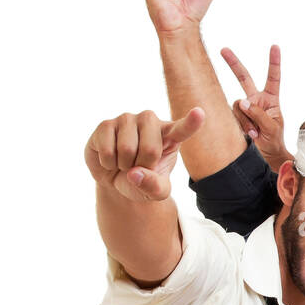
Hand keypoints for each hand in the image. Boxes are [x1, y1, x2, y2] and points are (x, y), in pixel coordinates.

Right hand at [84, 108, 204, 201]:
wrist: (115, 178)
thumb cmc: (142, 181)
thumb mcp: (156, 192)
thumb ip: (154, 187)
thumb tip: (134, 174)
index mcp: (170, 135)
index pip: (182, 129)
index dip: (190, 123)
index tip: (199, 113)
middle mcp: (150, 121)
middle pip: (150, 149)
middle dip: (143, 166)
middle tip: (139, 166)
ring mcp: (127, 119)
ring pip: (126, 149)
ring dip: (124, 165)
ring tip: (124, 161)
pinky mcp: (106, 124)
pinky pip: (107, 150)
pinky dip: (108, 163)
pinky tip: (110, 158)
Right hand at [221, 45, 291, 167]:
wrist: (267, 155)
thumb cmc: (274, 140)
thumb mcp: (272, 127)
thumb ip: (258, 114)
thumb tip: (242, 101)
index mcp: (271, 99)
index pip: (273, 78)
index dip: (274, 62)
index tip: (275, 46)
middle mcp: (256, 99)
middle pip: (244, 78)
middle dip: (233, 63)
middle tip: (223, 50)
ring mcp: (245, 108)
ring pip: (238, 105)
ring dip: (247, 120)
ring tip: (256, 133)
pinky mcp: (236, 116)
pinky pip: (234, 116)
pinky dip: (243, 126)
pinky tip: (250, 135)